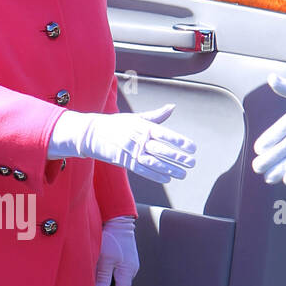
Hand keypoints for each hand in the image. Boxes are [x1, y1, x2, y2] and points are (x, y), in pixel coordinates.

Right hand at [48, 103, 196, 181]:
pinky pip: (142, 170)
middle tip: (192, 163)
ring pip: (153, 162)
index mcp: (143, 126)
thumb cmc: (117, 124)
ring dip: (169, 169)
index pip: (165, 134)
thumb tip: (172, 107)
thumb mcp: (136, 118)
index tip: (192, 148)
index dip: (179, 141)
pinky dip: (155, 175)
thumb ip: (155, 116)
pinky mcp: (124, 161)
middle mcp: (138, 138)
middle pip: (161, 149)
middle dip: (178, 157)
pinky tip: (167, 178)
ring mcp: (130, 151)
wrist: (92, 133)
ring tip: (183, 174)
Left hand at [95, 216, 138, 285]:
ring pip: (115, 278)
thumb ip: (103, 276)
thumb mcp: (105, 258)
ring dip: (105, 275)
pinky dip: (107, 268)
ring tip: (98, 265)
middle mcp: (131, 269)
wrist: (118, 220)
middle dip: (105, 284)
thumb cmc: (112, 237)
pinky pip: (115, 269)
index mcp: (128, 271)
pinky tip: (102, 260)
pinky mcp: (125, 259)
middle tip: (95, 275)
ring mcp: (128, 264)